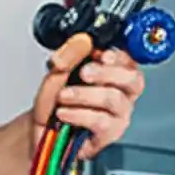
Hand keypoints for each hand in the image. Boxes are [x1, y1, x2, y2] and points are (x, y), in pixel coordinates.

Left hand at [29, 32, 145, 161]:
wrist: (41, 130)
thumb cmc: (55, 100)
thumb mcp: (56, 71)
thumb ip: (69, 54)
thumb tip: (82, 40)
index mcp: (113, 72)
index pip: (129, 60)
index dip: (119, 56)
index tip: (101, 54)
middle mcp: (120, 93)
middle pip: (132, 80)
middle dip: (107, 73)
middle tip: (84, 73)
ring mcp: (118, 115)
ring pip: (114, 99)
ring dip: (84, 94)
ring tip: (63, 95)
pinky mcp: (109, 134)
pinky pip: (102, 122)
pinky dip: (79, 114)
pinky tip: (64, 112)